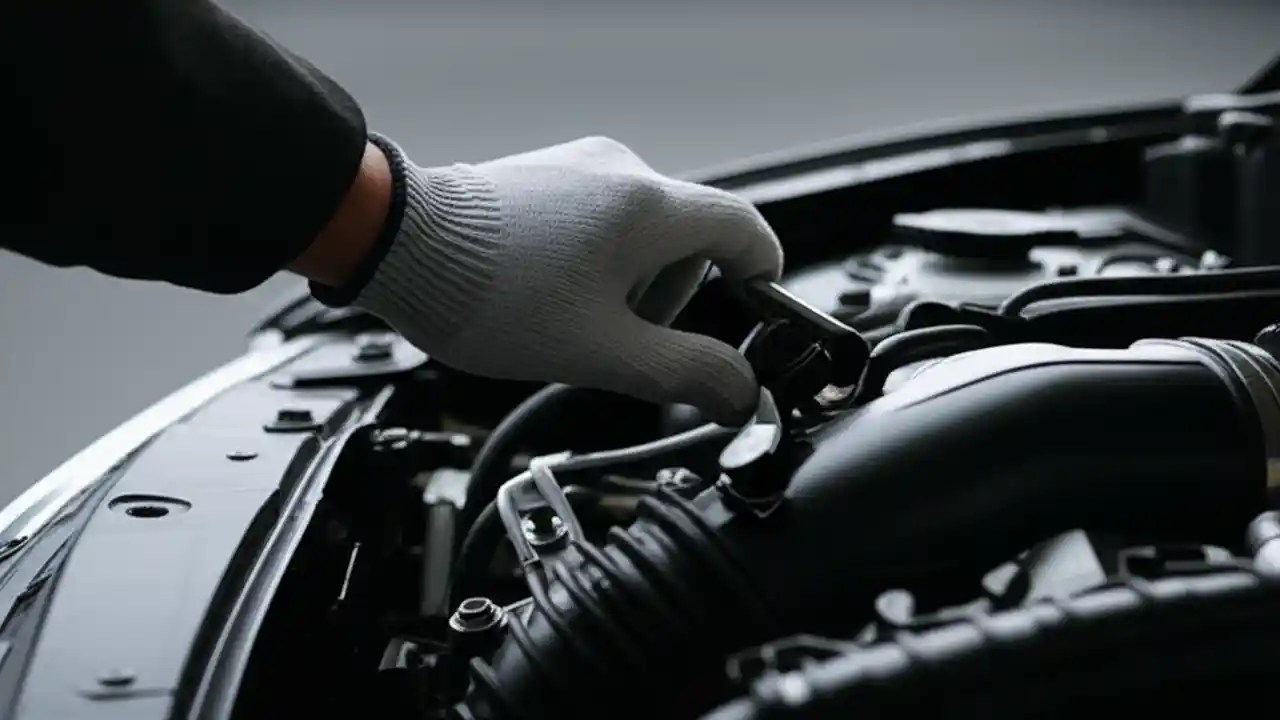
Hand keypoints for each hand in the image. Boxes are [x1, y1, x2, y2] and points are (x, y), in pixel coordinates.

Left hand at [353, 136, 783, 424]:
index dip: (762, 277)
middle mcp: (622, 171)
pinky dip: (595, 265)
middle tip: (624, 343)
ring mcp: (580, 167)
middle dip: (671, 301)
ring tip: (573, 321)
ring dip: (629, 286)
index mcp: (650, 207)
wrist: (396, 246)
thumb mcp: (601, 351)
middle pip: (691, 241)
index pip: (747, 230)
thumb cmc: (492, 295)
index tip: (755, 316)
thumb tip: (741, 391)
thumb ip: (684, 372)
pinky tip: (547, 295)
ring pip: (642, 235)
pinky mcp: (545, 175)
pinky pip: (599, 222)